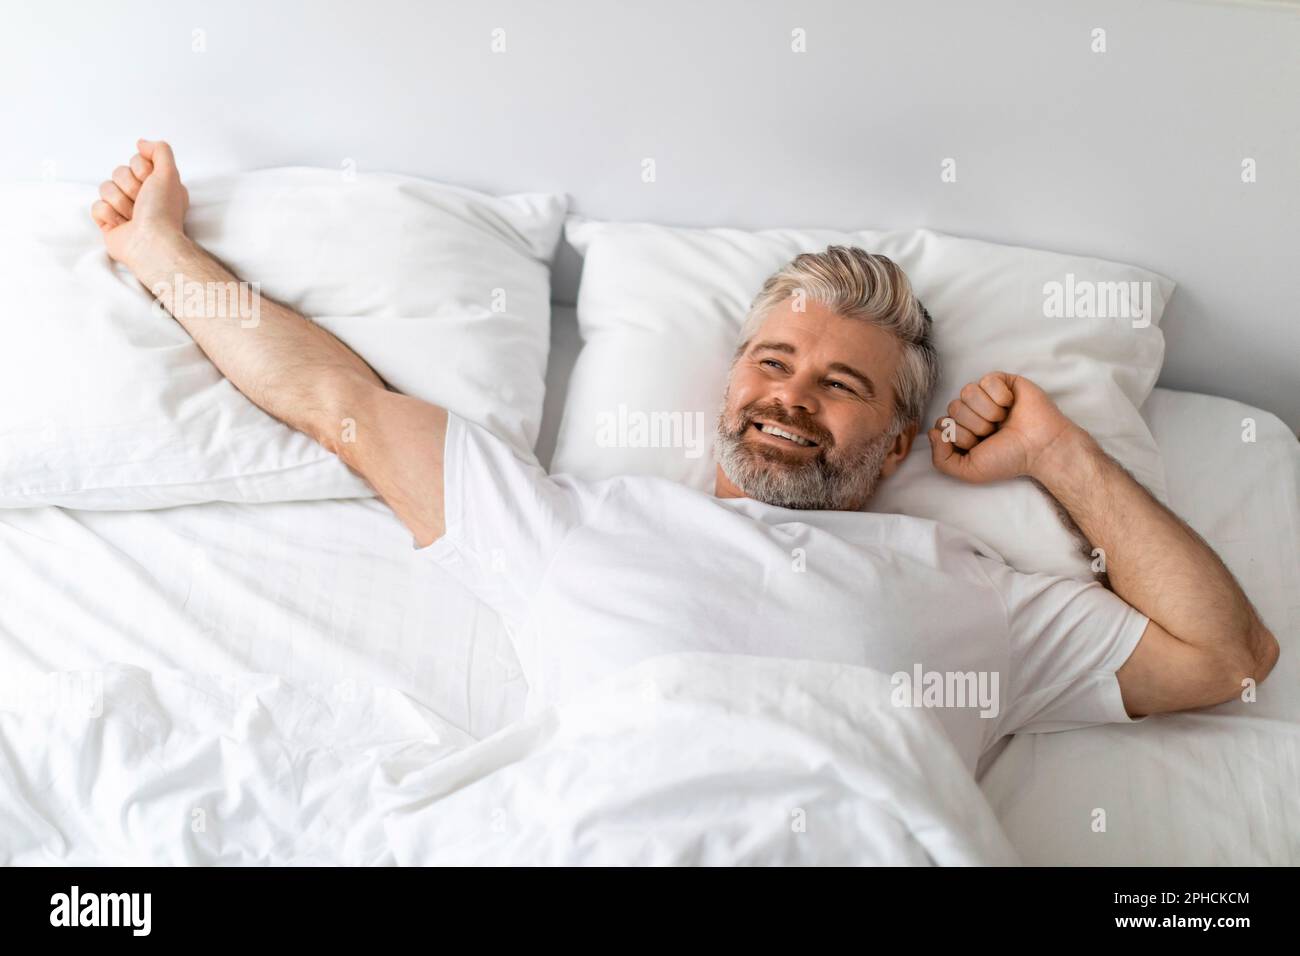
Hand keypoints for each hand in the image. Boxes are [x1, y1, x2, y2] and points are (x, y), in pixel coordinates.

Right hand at [90, 138, 189, 270]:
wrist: (151, 243)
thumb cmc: (163, 211)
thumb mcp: (169, 174)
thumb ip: (159, 150)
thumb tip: (141, 143)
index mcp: (157, 184)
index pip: (135, 161)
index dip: (141, 170)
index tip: (151, 184)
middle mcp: (141, 196)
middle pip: (118, 173)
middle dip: (130, 187)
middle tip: (142, 202)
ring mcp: (123, 210)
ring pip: (105, 188)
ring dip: (120, 202)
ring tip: (133, 216)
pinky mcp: (109, 223)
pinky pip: (96, 207)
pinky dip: (108, 216)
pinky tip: (122, 225)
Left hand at [926, 371, 1080, 482]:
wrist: (1041, 448)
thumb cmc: (1008, 459)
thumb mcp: (969, 470)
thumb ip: (941, 460)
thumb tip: (932, 432)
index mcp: (962, 430)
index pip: (942, 423)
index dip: (959, 436)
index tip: (979, 446)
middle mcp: (972, 412)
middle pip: (953, 407)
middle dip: (975, 425)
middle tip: (995, 433)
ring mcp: (986, 396)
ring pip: (967, 391)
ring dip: (987, 411)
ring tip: (1003, 420)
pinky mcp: (1002, 382)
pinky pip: (987, 380)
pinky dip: (1000, 396)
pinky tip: (1011, 405)